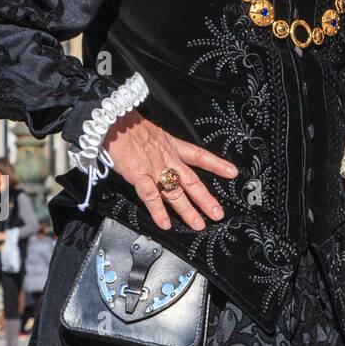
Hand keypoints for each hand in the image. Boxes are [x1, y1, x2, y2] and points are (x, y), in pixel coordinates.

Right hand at [103, 110, 237, 231]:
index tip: (233, 172)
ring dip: (188, 210)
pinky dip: (158, 211)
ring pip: (175, 192)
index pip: (199, 155)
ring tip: (198, 225)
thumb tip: (162, 154)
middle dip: (206, 198)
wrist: (112, 120)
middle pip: (192, 181)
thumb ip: (160, 146)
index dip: (217, 164)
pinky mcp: (138, 175)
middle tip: (218, 213)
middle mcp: (167, 158)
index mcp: (172, 146)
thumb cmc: (128, 125)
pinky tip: (166, 224)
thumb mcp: (152, 132)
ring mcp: (154, 168)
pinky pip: (151, 196)